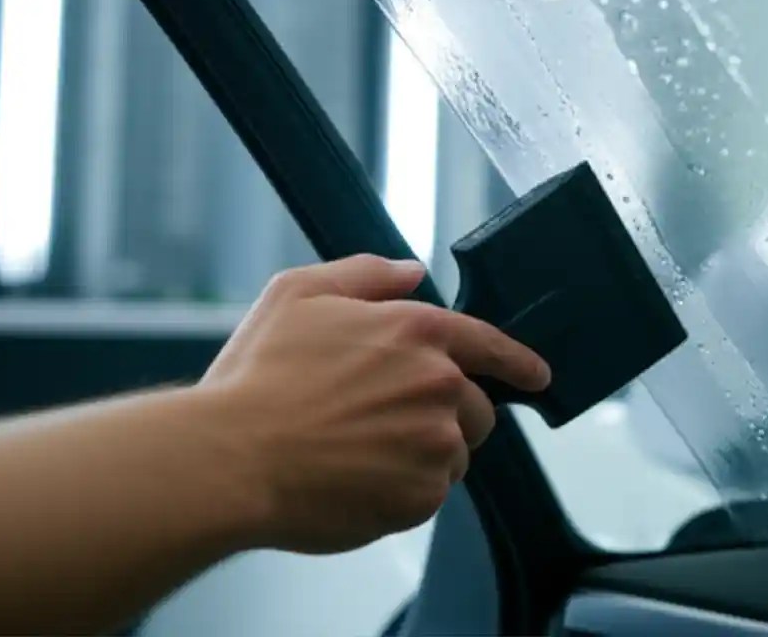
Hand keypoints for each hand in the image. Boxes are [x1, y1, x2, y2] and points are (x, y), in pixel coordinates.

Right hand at [199, 254, 550, 552]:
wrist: (230, 459)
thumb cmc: (257, 378)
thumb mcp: (298, 294)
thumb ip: (364, 274)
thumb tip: (411, 272)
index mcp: (418, 331)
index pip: (491, 344)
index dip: (518, 362)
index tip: (537, 376)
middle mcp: (441, 384)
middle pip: (475, 408)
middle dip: (444, 415)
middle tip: (382, 424)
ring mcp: (436, 442)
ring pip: (453, 454)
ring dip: (422, 455)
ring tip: (357, 452)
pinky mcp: (423, 495)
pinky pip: (429, 494)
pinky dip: (403, 491)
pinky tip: (354, 480)